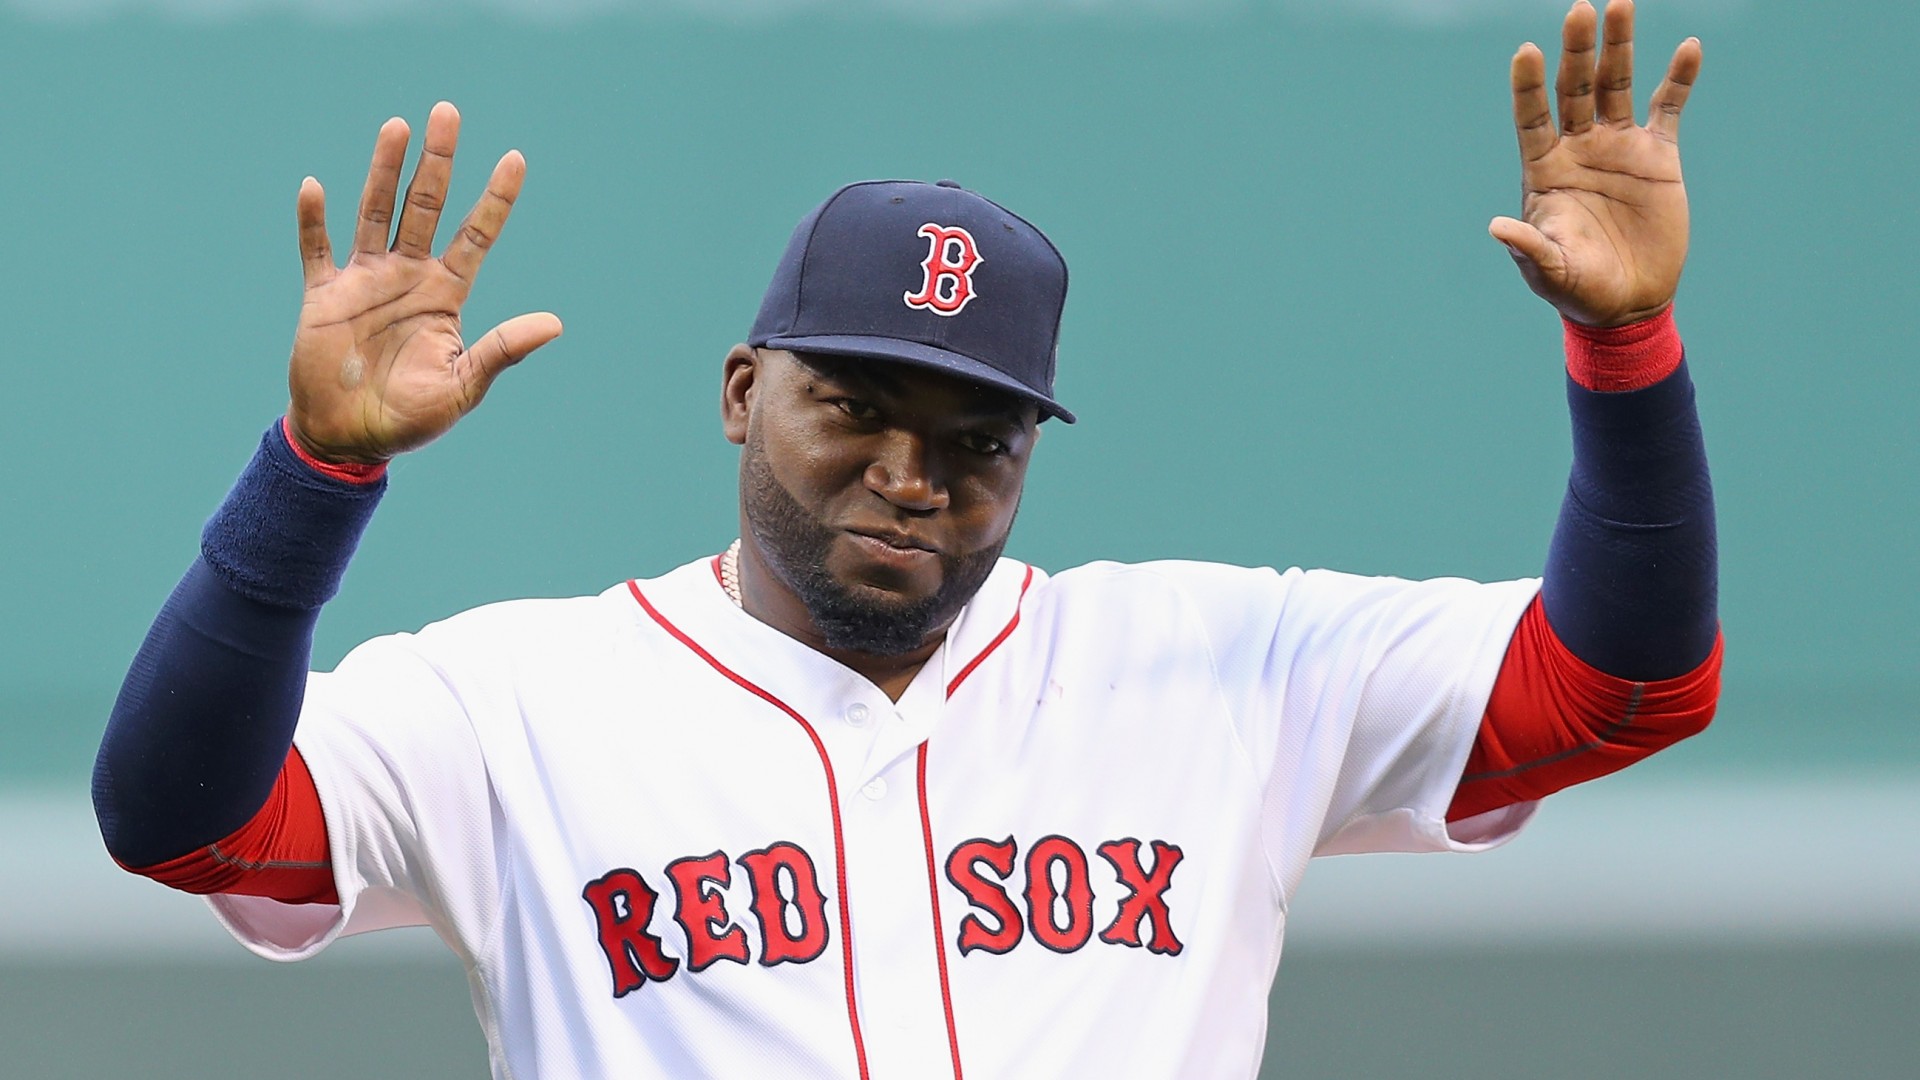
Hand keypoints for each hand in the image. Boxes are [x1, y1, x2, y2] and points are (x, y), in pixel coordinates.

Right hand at [286, 102, 561, 463]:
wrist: (349, 439)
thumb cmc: (410, 419)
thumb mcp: (463, 387)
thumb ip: (502, 350)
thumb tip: (555, 323)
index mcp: (445, 295)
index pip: (476, 235)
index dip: (495, 198)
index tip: (516, 158)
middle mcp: (407, 276)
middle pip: (425, 205)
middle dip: (437, 161)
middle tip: (447, 112)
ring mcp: (364, 281)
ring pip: (376, 212)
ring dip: (384, 171)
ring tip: (397, 127)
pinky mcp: (323, 296)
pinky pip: (317, 250)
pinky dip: (313, 221)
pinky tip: (315, 187)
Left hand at [1489, 0, 1701, 327]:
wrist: (1628, 303)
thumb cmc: (1578, 289)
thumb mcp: (1550, 271)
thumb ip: (1528, 247)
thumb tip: (1496, 227)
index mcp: (1545, 170)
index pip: (1531, 117)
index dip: (1528, 85)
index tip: (1526, 51)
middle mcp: (1578, 149)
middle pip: (1574, 89)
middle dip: (1577, 50)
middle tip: (1580, 8)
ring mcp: (1618, 148)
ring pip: (1617, 85)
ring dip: (1619, 47)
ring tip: (1620, 4)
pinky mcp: (1658, 156)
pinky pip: (1669, 107)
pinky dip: (1679, 79)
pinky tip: (1688, 47)